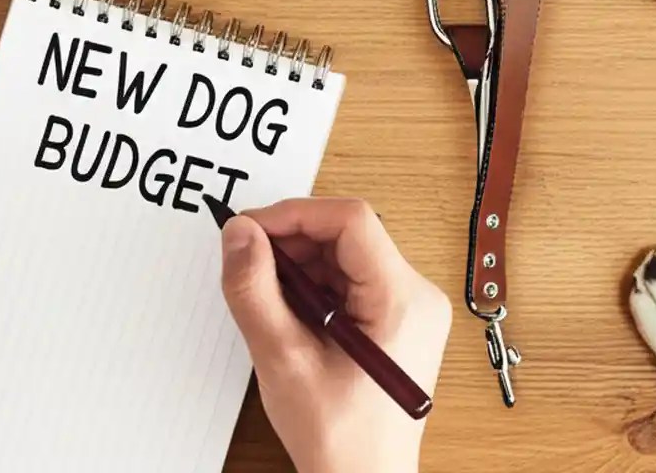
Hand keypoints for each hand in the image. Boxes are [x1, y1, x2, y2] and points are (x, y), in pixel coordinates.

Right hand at [219, 199, 451, 472]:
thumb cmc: (342, 439)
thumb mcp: (284, 359)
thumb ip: (256, 290)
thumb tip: (239, 235)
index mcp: (404, 299)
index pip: (351, 220)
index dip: (294, 215)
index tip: (250, 228)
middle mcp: (416, 296)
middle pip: (347, 234)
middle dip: (292, 242)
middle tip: (247, 261)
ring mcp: (407, 308)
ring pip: (344, 256)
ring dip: (299, 267)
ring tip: (266, 298)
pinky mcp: (393, 321)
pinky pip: (349, 281)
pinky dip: (311, 288)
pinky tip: (287, 314)